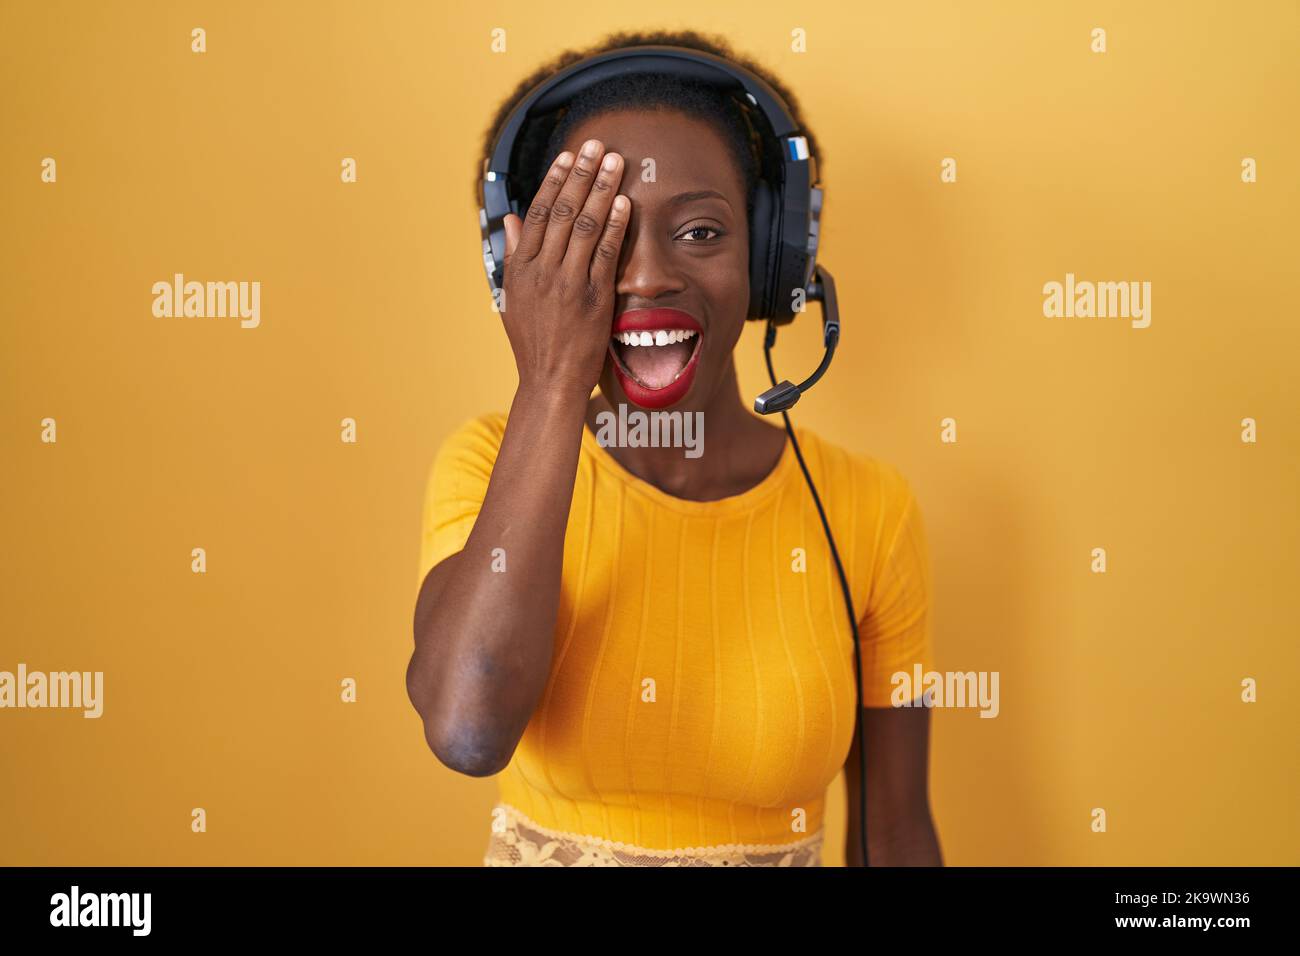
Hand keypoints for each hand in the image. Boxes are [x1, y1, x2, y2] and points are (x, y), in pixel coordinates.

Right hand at [500, 139, 628, 400]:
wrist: (549, 381)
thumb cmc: (533, 341)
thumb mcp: (513, 297)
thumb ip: (513, 256)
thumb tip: (511, 220)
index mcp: (520, 268)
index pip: (537, 212)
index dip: (554, 181)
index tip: (568, 157)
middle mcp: (541, 271)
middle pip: (561, 210)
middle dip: (581, 174)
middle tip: (597, 145)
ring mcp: (566, 284)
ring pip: (584, 225)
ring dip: (602, 189)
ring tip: (616, 162)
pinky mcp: (591, 299)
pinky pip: (604, 254)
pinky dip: (615, 226)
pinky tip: (625, 203)